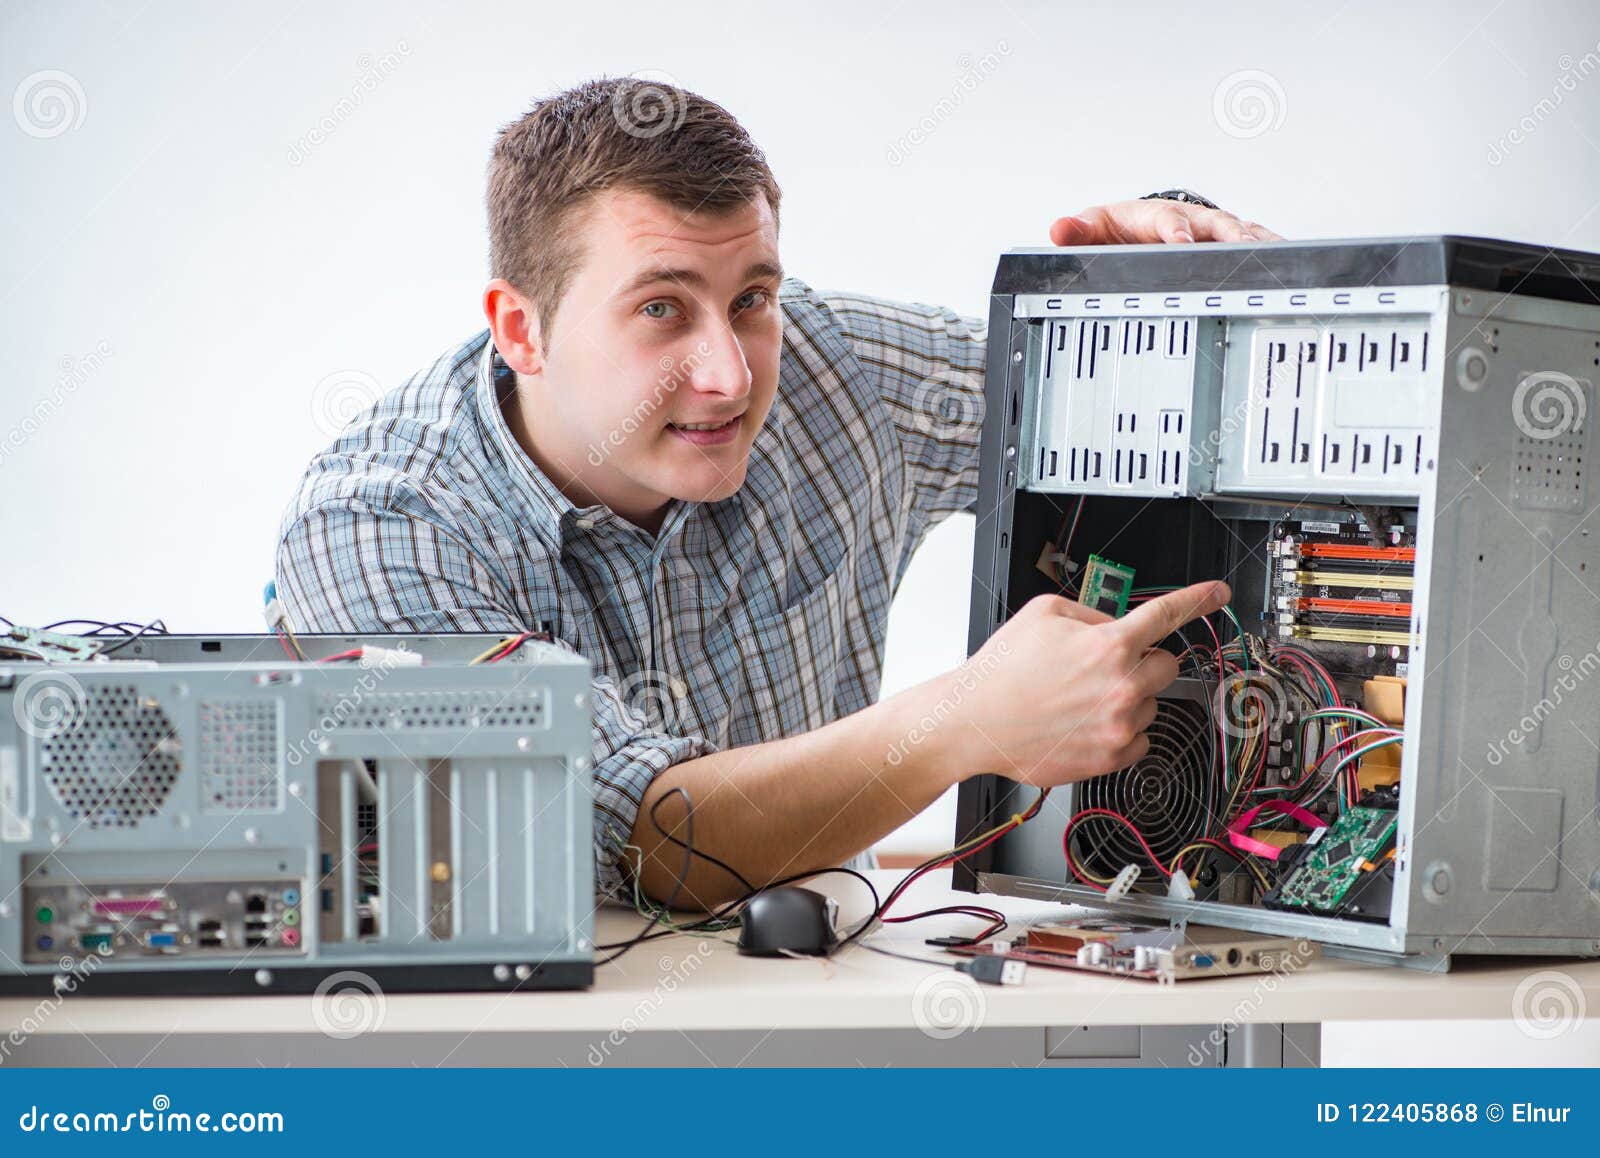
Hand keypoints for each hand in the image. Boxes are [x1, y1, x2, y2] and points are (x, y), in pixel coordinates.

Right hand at [923, 581, 1230, 786]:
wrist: (974, 721)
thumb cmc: (1002, 670)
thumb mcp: (1043, 614)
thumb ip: (1091, 613)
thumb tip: (1115, 624)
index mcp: (1109, 643)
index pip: (1169, 613)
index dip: (1200, 599)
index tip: (1218, 595)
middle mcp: (1122, 684)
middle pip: (1167, 665)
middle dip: (1143, 661)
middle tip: (1107, 667)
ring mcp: (1119, 724)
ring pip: (1153, 704)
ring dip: (1130, 698)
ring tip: (1084, 700)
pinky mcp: (1111, 757)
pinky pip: (1140, 739)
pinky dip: (1122, 731)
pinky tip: (1087, 724)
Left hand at [1049, 199, 1280, 245]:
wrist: (1138, 224)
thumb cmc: (1118, 227)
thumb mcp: (1094, 228)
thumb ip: (1078, 231)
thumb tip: (1057, 229)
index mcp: (1158, 217)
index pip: (1168, 221)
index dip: (1175, 230)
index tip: (1180, 240)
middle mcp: (1192, 221)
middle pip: (1216, 225)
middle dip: (1229, 236)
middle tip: (1242, 249)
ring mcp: (1213, 231)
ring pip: (1242, 233)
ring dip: (1257, 244)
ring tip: (1272, 256)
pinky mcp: (1228, 243)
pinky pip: (1255, 245)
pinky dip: (1272, 251)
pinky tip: (1289, 263)